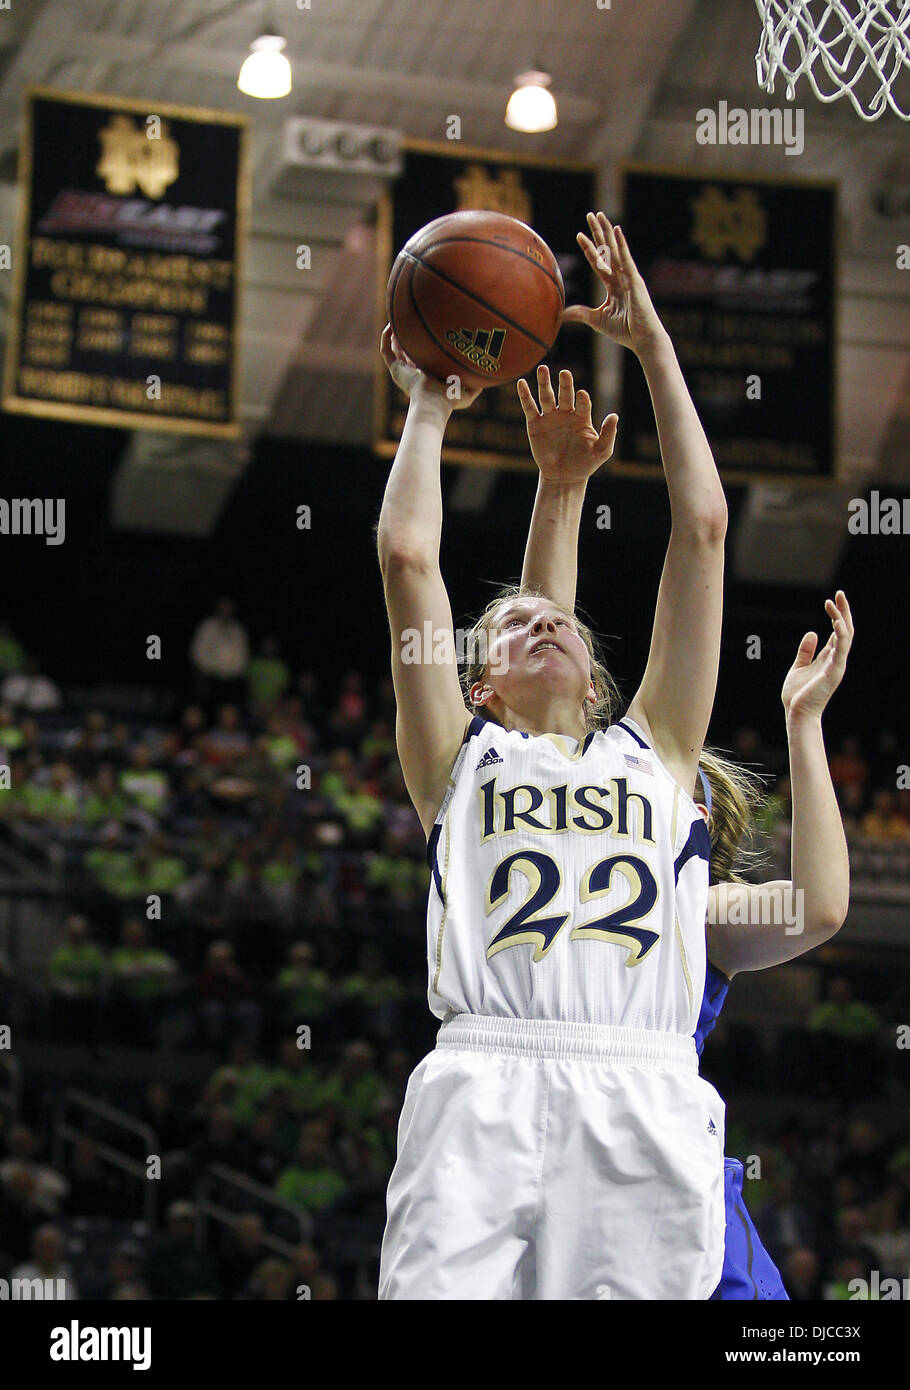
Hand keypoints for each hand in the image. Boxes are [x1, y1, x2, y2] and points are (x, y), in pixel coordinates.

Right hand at [379, 324, 482, 410]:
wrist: (433, 402)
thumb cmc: (450, 400)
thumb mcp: (468, 393)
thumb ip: (476, 385)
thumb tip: (487, 377)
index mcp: (428, 376)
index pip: (424, 358)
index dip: (426, 345)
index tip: (432, 331)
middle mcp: (414, 373)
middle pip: (408, 350)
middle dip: (411, 336)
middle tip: (416, 320)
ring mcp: (402, 371)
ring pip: (395, 348)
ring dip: (397, 333)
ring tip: (401, 317)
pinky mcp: (394, 370)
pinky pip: (385, 351)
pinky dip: (386, 337)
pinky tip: (392, 324)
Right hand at [517, 366, 616, 483]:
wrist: (563, 477)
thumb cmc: (585, 464)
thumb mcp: (601, 451)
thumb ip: (608, 434)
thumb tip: (614, 416)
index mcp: (582, 417)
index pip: (583, 403)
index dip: (583, 399)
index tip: (582, 394)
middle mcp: (566, 413)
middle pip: (565, 394)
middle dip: (565, 384)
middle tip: (565, 373)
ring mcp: (550, 417)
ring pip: (547, 396)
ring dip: (544, 382)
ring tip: (543, 369)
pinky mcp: (535, 424)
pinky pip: (529, 407)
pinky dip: (525, 395)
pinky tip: (522, 383)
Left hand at [561, 212, 663, 353]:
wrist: (643, 339)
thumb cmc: (625, 331)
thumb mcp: (597, 320)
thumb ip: (580, 314)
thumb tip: (560, 314)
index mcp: (613, 285)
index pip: (598, 262)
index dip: (589, 248)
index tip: (579, 235)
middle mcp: (621, 276)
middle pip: (607, 249)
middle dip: (598, 232)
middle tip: (590, 214)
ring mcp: (629, 276)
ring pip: (615, 249)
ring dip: (607, 232)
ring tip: (599, 215)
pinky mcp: (635, 280)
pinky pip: (626, 259)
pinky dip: (621, 245)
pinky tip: (616, 230)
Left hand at [781, 591, 852, 720]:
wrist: (797, 714)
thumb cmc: (797, 694)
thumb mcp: (799, 667)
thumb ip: (806, 651)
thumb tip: (812, 632)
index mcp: (828, 658)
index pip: (837, 632)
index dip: (837, 615)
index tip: (832, 600)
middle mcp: (835, 660)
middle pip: (845, 631)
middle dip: (844, 611)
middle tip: (839, 593)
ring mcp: (837, 665)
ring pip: (846, 637)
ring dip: (841, 618)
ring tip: (834, 602)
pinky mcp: (834, 672)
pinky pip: (841, 650)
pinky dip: (840, 635)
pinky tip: (836, 622)